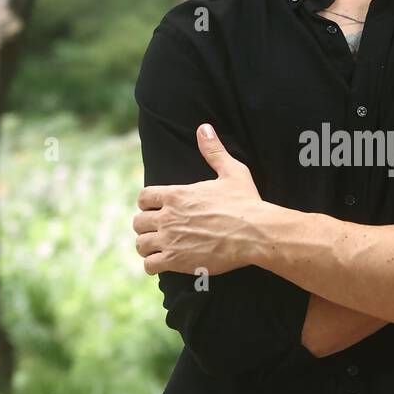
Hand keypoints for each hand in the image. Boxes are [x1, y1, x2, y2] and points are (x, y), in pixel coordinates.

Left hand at [133, 124, 264, 275]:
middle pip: (138, 222)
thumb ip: (214, 151)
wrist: (255, 233)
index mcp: (176, 194)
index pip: (144, 197)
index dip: (148, 203)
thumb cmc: (245, 202)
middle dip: (147, 226)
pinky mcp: (176, 261)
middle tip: (159, 230)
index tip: (157, 209)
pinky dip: (153, 265)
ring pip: (141, 244)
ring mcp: (170, 240)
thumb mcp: (232, 171)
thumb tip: (204, 128)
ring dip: (148, 246)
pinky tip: (164, 264)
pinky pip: (150, 265)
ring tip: (159, 248)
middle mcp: (167, 216)